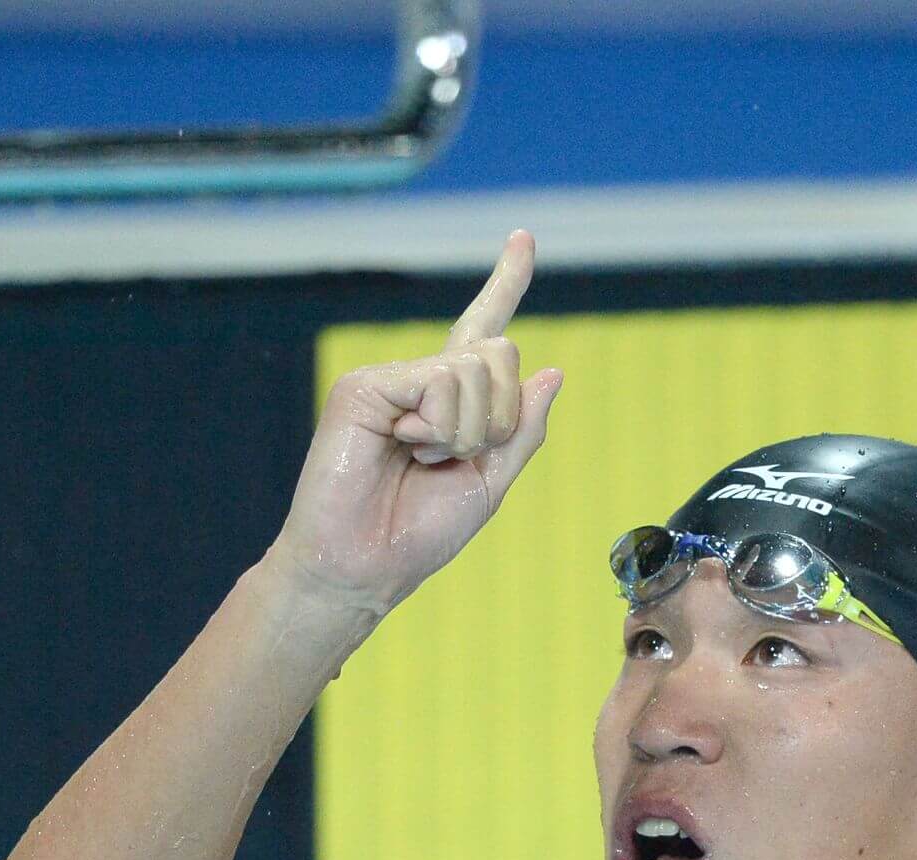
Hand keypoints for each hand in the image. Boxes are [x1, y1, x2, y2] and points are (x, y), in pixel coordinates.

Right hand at [273, 230, 563, 615]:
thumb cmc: (418, 532)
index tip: (524, 238)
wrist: (364, 565)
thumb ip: (523, 430)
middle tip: (455, 458)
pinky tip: (402, 447)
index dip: (506, 282)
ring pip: (475, 370)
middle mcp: (424, 381)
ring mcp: (393, 379)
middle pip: (502, 354)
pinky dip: (437, 426)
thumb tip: (552, 372)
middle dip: (499, 418)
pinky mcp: (366, 384)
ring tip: (421, 459)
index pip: (485, 331)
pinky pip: (440, 382)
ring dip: (467, 431)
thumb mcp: (490, 484)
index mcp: (454, 402)